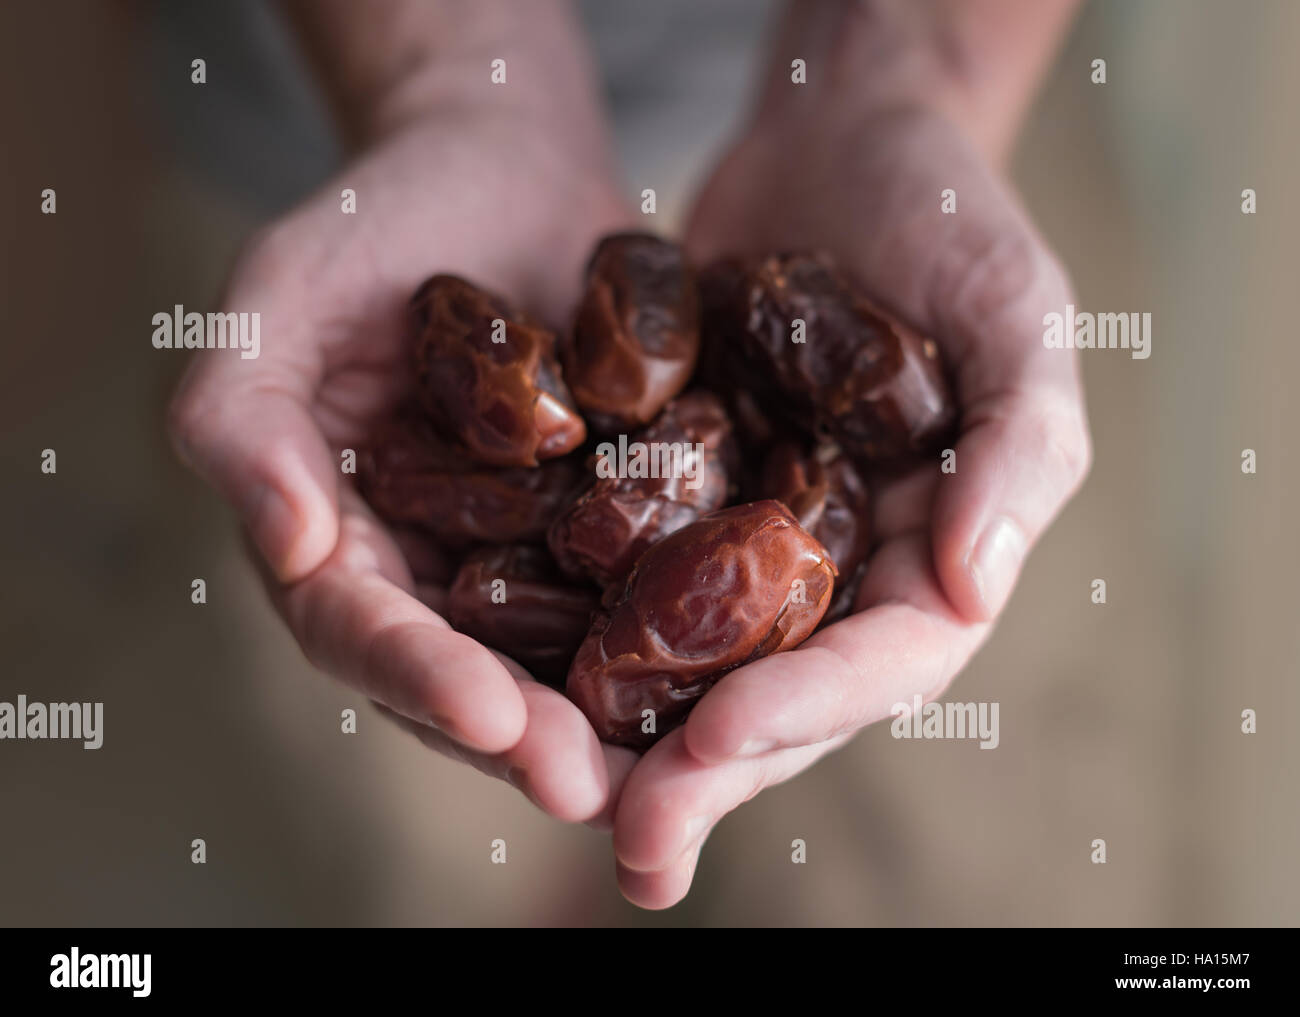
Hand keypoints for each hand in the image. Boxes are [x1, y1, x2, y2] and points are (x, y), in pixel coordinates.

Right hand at [168, 90, 637, 822]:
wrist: (501, 161)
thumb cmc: (374, 218)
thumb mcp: (281, 299)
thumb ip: (244, 417)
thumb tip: (293, 549)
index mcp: (340, 538)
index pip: (362, 631)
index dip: (418, 680)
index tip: (488, 717)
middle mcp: (434, 569)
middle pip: (469, 676)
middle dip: (525, 738)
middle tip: (591, 788)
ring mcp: (530, 551)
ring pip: (562, 657)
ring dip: (611, 721)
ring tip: (670, 769)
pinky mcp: (617, 519)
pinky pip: (645, 584)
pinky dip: (684, 630)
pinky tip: (742, 665)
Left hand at [609, 101, 1090, 906]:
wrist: (838, 135)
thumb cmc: (952, 217)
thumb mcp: (1017, 315)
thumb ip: (1017, 447)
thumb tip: (972, 589)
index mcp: (933, 551)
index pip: (883, 661)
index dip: (804, 709)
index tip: (714, 742)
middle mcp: (840, 567)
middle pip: (779, 689)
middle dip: (707, 769)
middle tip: (630, 843)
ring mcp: (753, 533)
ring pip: (694, 658)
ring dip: (633, 733)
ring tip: (559, 790)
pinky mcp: (678, 491)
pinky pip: (629, 570)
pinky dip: (580, 622)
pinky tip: (514, 667)